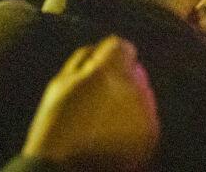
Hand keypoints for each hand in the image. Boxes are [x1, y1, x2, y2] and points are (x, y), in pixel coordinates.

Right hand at [20, 37, 158, 169]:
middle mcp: (133, 87)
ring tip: (103, 121)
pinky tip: (114, 135)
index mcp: (109, 72)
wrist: (64, 171)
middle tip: (97, 101)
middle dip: (121, 78)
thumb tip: (106, 46)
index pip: (123, 47)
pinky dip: (135, 121)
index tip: (98, 73)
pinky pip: (147, 116)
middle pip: (135, 70)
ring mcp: (145, 112)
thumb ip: (85, 58)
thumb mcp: (60, 83)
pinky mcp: (151, 134)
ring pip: (143, 93)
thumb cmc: (55, 125)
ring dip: (128, 100)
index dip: (109, 57)